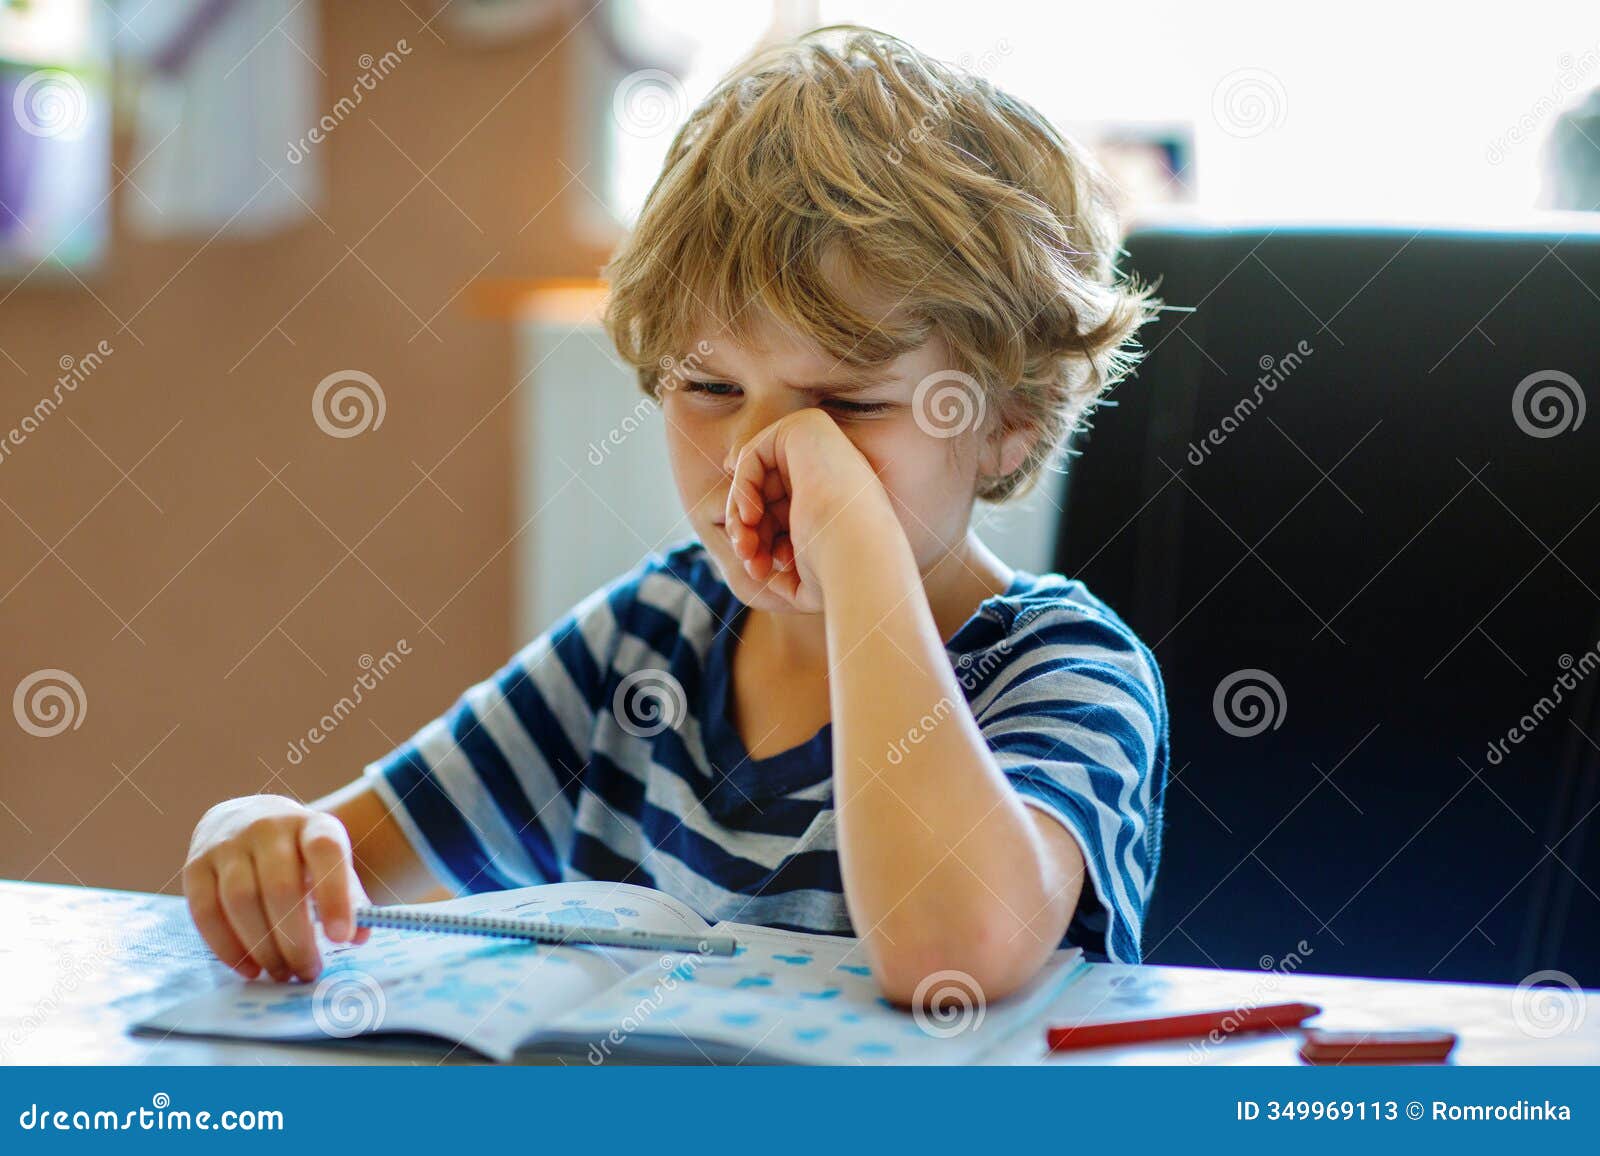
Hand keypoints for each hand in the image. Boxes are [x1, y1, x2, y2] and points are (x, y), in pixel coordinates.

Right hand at [183, 795, 372, 981]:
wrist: (246, 818)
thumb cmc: (298, 852)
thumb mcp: (330, 863)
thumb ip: (348, 896)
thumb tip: (358, 936)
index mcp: (311, 824)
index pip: (325, 851)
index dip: (335, 895)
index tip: (341, 938)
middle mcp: (267, 827)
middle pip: (280, 886)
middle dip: (296, 939)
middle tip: (308, 971)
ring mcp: (227, 844)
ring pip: (241, 901)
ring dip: (262, 947)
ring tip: (281, 973)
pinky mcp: (195, 865)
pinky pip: (205, 911)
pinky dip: (227, 947)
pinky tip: (249, 968)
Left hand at [724, 408, 896, 610]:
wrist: (856, 554)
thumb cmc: (835, 574)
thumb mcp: (800, 573)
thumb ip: (777, 553)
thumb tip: (750, 546)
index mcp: (840, 499)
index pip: (783, 514)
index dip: (763, 541)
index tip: (758, 570)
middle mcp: (833, 470)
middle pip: (767, 494)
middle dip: (747, 530)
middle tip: (746, 559)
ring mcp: (822, 445)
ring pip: (757, 476)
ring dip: (740, 514)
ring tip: (744, 547)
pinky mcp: (805, 427)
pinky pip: (752, 455)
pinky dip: (742, 488)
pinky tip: (751, 518)